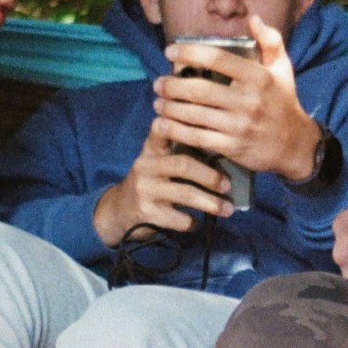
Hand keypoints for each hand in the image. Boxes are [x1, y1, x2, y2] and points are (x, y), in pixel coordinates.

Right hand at [92, 121, 232, 245]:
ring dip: (211, 203)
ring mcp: (144, 190)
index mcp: (151, 149)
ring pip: (185, 194)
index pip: (163, 129)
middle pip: (184, 164)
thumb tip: (221, 148)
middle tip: (227, 185)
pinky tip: (197, 223)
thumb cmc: (151, 183)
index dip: (182, 124)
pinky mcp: (147, 213)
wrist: (119, 211)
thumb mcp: (157, 162)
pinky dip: (192, 223)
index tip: (206, 126)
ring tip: (227, 210)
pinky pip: (179, 219)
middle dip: (210, 176)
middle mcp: (145, 166)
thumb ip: (178, 151)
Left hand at [151, 20, 322, 180]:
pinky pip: (197, 138)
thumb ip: (270, 40)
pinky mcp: (233, 147)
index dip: (190, 52)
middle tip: (158, 82)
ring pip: (194, 114)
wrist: (295, 145)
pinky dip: (176, 131)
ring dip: (170, 108)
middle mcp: (249, 101)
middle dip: (172, 85)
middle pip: (200, 90)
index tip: (170, 51)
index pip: (218, 59)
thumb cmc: (283, 102)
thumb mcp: (283, 68)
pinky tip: (163, 125)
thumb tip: (253, 19)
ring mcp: (240, 126)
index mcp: (259, 77)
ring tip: (158, 102)